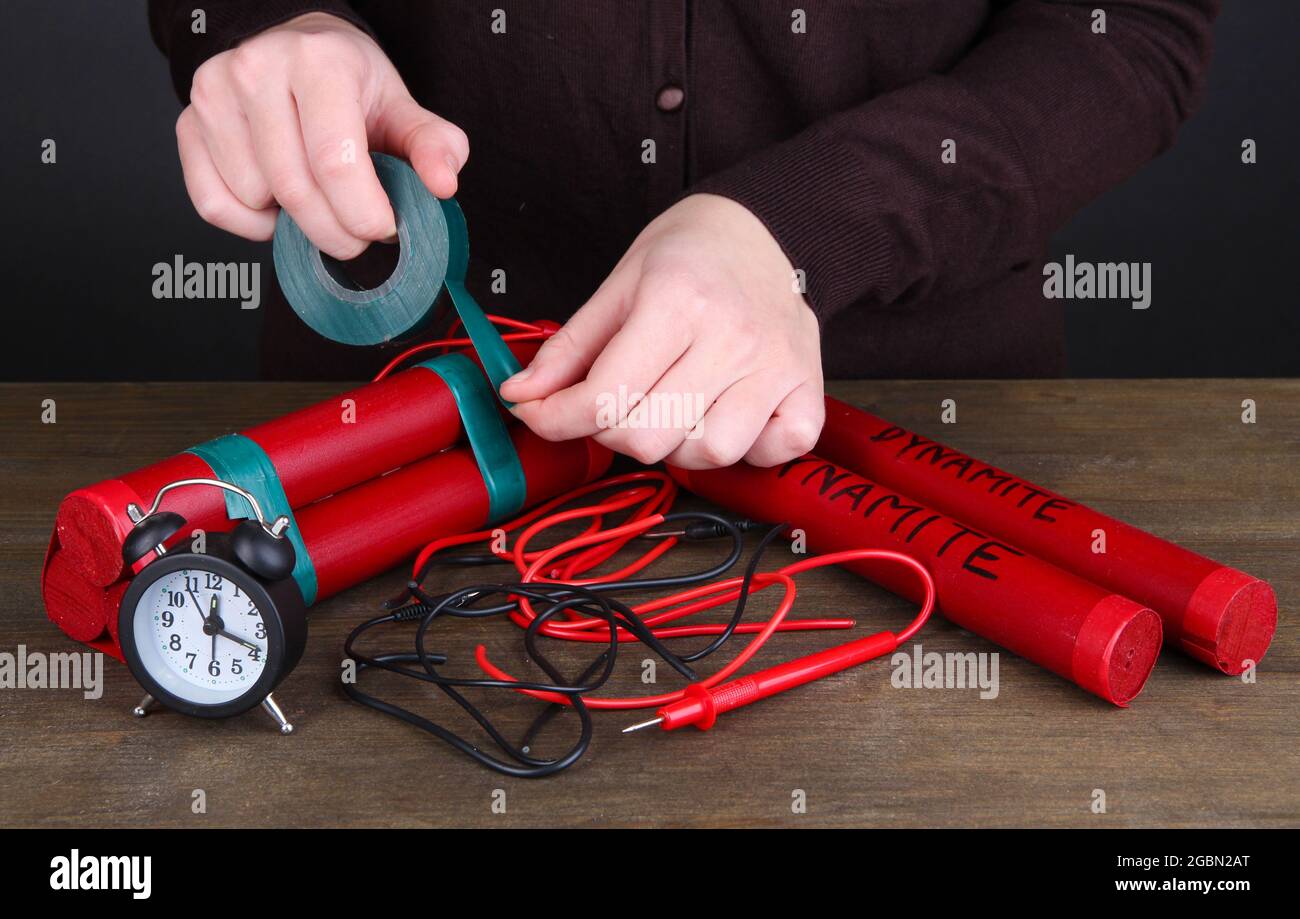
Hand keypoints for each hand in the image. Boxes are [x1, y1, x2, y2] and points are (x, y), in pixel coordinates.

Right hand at [175, 12, 468, 258]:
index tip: (382, 228)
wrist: (297, 50)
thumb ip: (433, 145)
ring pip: (256, 199)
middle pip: (296, 189)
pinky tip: (276, 206)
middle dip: (335, 232)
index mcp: (319, 62)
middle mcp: (258, 70)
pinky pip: (214, 204)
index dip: (363, 212)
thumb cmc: (349, 84)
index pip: (335, 160)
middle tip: (356, 236)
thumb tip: (443, 184)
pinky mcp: (188, 123)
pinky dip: (250, 223)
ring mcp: (215, 95)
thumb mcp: (401, 107)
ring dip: (292, 221)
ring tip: (316, 199)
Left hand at [501, 194, 823, 468]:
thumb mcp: (619, 285)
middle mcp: (733, 337)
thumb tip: (521, 395)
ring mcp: (776, 366)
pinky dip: (747, 451)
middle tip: (615, 404)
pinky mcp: (809, 386)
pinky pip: (773, 451)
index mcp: (678, 301)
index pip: (604, 396)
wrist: (762, 228)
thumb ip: (569, 347)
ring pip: (709, 453)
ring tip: (672, 410)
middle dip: (612, 432)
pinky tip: (727, 418)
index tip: (542, 414)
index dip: (557, 419)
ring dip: (677, 446)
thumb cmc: (689, 255)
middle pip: (649, 436)